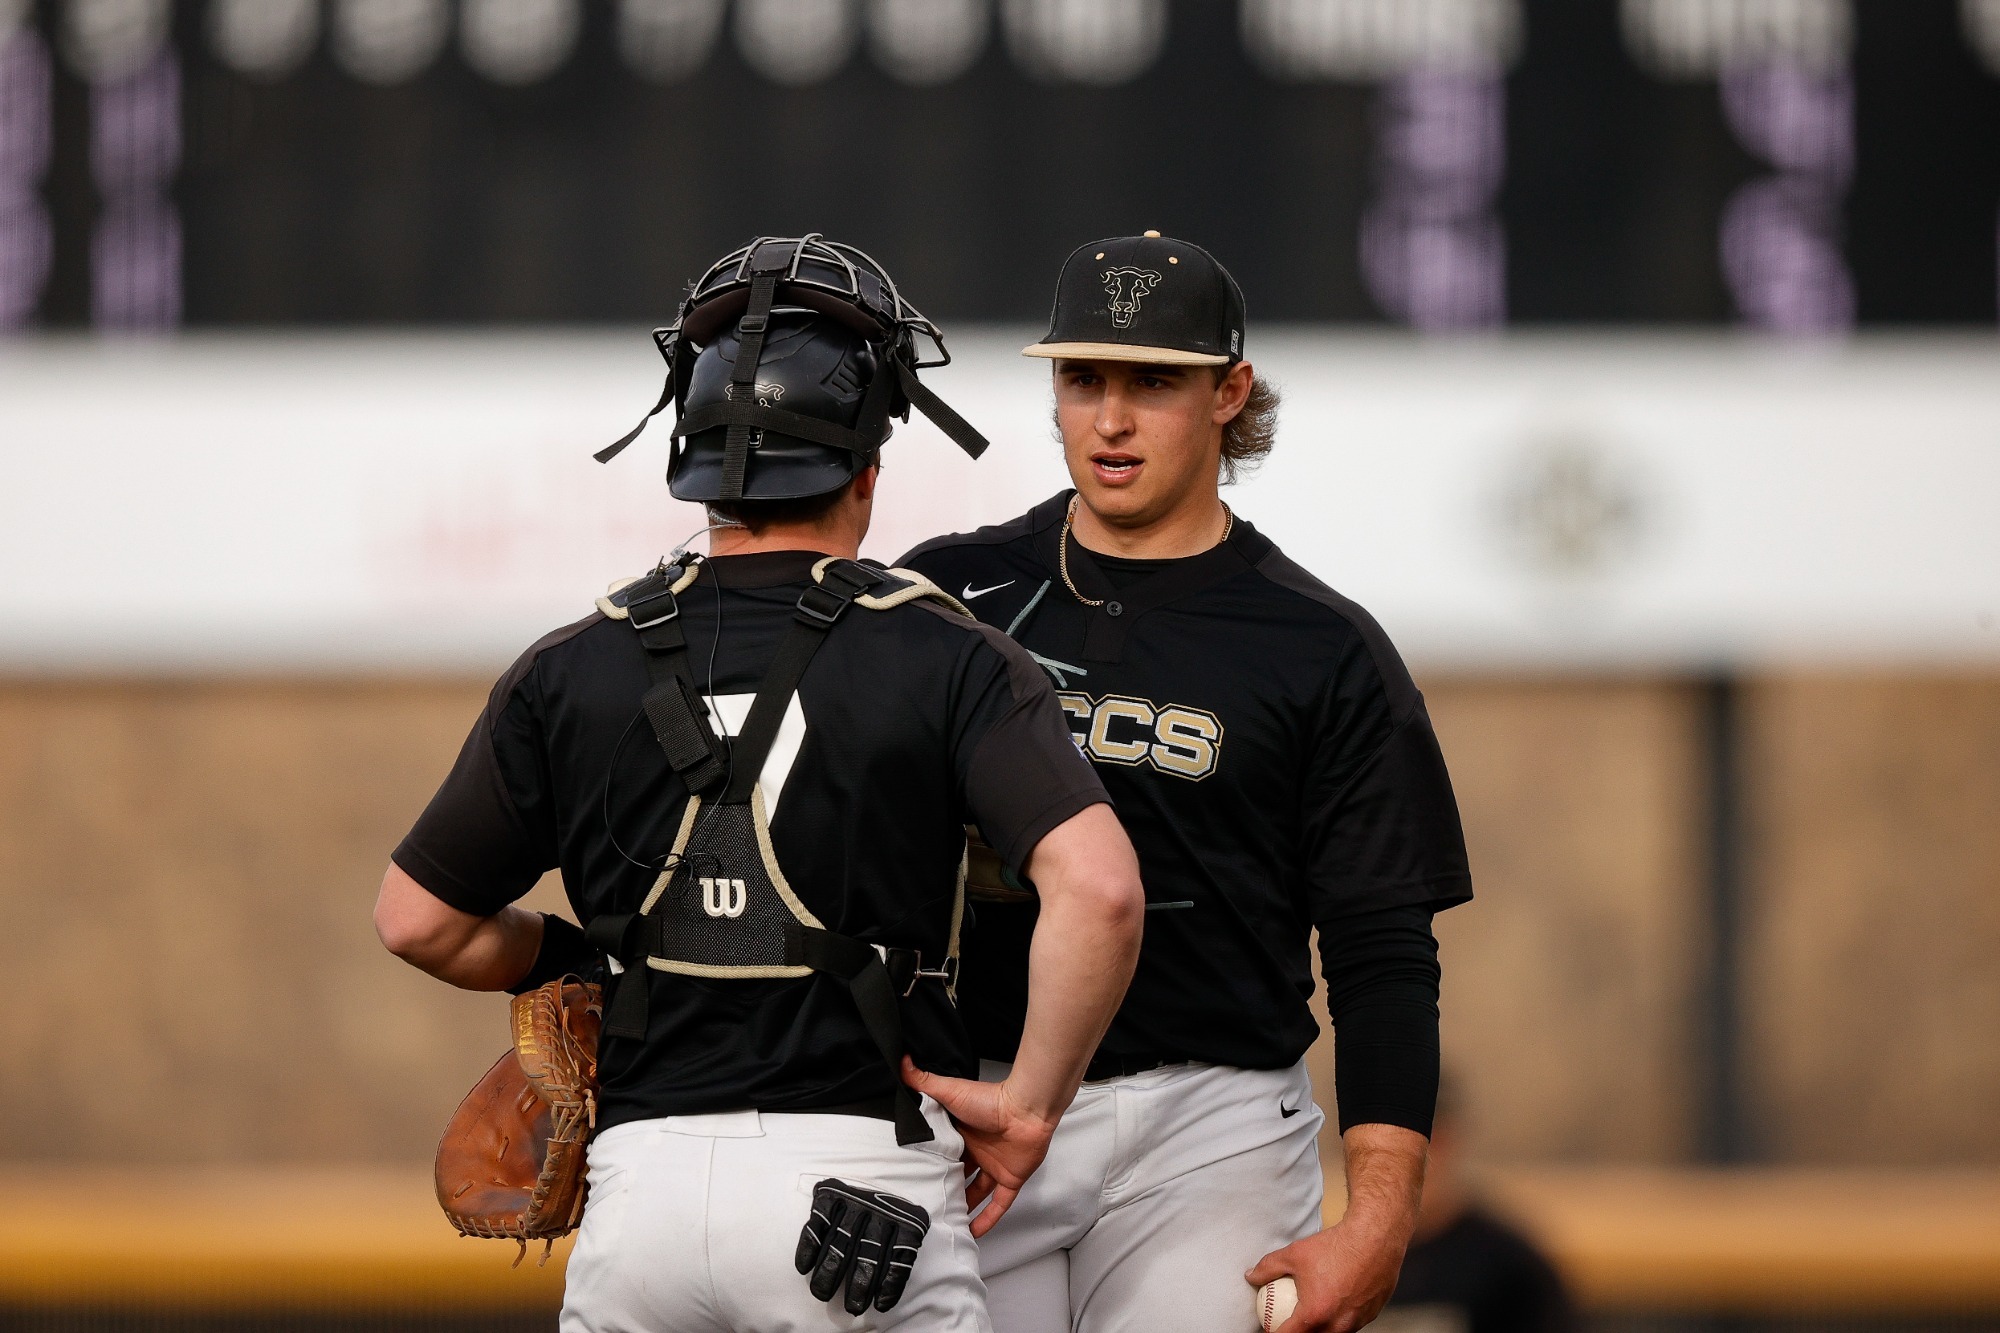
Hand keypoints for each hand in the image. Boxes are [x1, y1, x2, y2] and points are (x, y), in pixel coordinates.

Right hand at [900, 1057, 1057, 1236]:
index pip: (943, 1153)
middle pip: (958, 1175)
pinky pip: (999, 1204)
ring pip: (975, 1192)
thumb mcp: (950, 1091)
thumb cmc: (989, 1100)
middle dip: (944, 1189)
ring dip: (963, 1207)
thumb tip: (901, 1061)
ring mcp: (995, 1166)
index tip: (912, 1178)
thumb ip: (924, 1081)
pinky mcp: (1011, 1179)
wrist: (1026, 1110)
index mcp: (962, 1133)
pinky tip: (974, 1233)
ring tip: (944, 1224)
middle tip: (925, 1206)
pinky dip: (988, 1219)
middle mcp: (978, 1151)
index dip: (929, 1164)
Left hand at [1245, 1219, 1408, 1332]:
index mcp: (1315, 1314)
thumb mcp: (1294, 1253)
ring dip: (1320, 1328)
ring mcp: (1356, 1322)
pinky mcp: (1371, 1316)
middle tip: (1288, 1323)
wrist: (1375, 1238)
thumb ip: (1268, 1267)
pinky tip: (1333, 1304)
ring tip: (1311, 1316)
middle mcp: (1337, 1324)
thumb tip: (1251, 1276)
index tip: (1269, 1328)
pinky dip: (1339, 1319)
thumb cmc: (1334, 1246)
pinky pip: (1350, 1325)